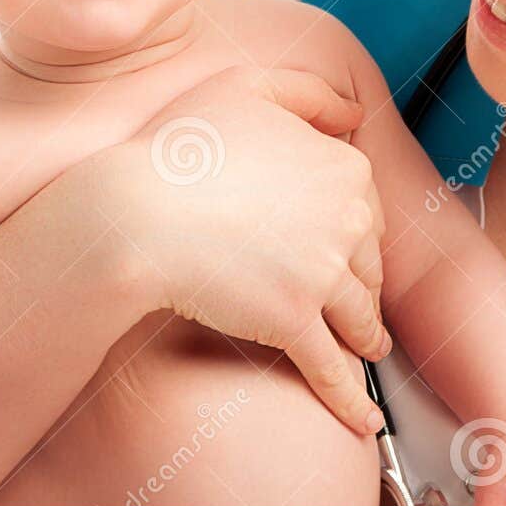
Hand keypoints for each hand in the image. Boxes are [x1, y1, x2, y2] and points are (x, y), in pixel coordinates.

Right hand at [109, 65, 390, 434]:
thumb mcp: (248, 87)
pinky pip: (332, 368)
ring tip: (367, 350)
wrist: (136, 210)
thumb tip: (357, 113)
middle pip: (369, 264)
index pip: (369, 209)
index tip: (350, 248)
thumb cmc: (179, 146)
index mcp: (343, 167)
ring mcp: (324, 275)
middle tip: (360, 304)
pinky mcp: (294, 322)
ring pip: (359, 317)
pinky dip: (350, 399)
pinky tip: (361, 419)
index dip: (357, 232)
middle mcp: (347, 219)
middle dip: (365, 285)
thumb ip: (310, 94)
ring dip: (366, 338)